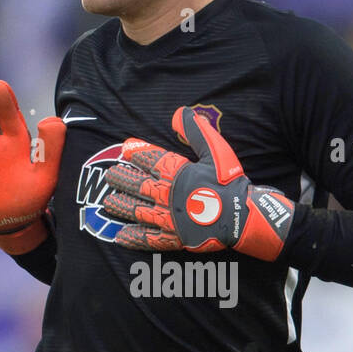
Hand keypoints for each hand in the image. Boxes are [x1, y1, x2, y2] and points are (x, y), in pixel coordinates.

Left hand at [99, 107, 294, 260]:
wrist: (243, 215)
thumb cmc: (229, 182)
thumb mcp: (215, 151)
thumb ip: (196, 132)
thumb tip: (180, 112)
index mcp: (176, 173)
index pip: (151, 160)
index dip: (138, 153)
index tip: (125, 149)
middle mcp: (167, 195)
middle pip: (138, 186)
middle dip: (122, 180)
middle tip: (109, 176)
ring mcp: (169, 218)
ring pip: (138, 211)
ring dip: (122, 206)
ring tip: (108, 203)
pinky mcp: (174, 237)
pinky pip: (150, 239)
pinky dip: (135, 238)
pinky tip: (121, 236)